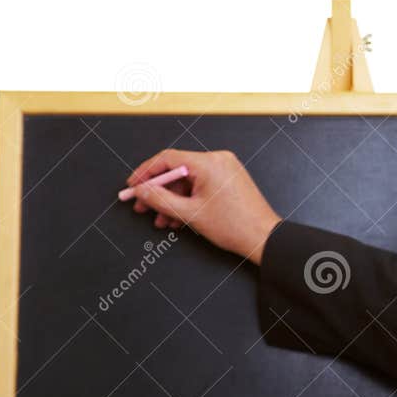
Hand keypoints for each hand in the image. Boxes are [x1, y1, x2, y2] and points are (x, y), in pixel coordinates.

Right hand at [125, 148, 282, 264]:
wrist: (263, 237)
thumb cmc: (234, 226)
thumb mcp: (190, 213)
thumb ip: (160, 199)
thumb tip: (142, 190)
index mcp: (208, 163)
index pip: (167, 158)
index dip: (146, 172)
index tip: (133, 186)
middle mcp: (218, 160)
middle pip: (177, 170)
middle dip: (158, 191)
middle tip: (142, 206)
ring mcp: (225, 169)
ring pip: (188, 180)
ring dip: (172, 200)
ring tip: (161, 220)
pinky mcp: (229, 179)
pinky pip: (201, 184)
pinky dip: (188, 199)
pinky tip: (178, 217)